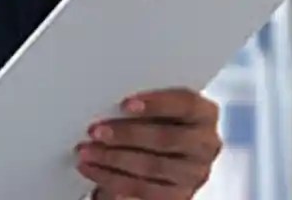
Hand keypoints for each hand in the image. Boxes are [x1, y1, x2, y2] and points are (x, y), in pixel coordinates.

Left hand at [76, 88, 221, 199]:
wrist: (167, 152)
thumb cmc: (156, 120)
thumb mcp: (155, 107)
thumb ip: (141, 104)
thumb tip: (106, 101)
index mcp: (204, 114)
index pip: (185, 104)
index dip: (155, 104)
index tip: (124, 104)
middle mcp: (205, 145)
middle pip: (165, 139)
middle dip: (126, 135)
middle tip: (95, 131)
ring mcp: (195, 174)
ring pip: (153, 167)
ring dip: (114, 160)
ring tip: (86, 153)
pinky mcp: (180, 196)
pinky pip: (146, 192)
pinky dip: (118, 184)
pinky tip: (98, 175)